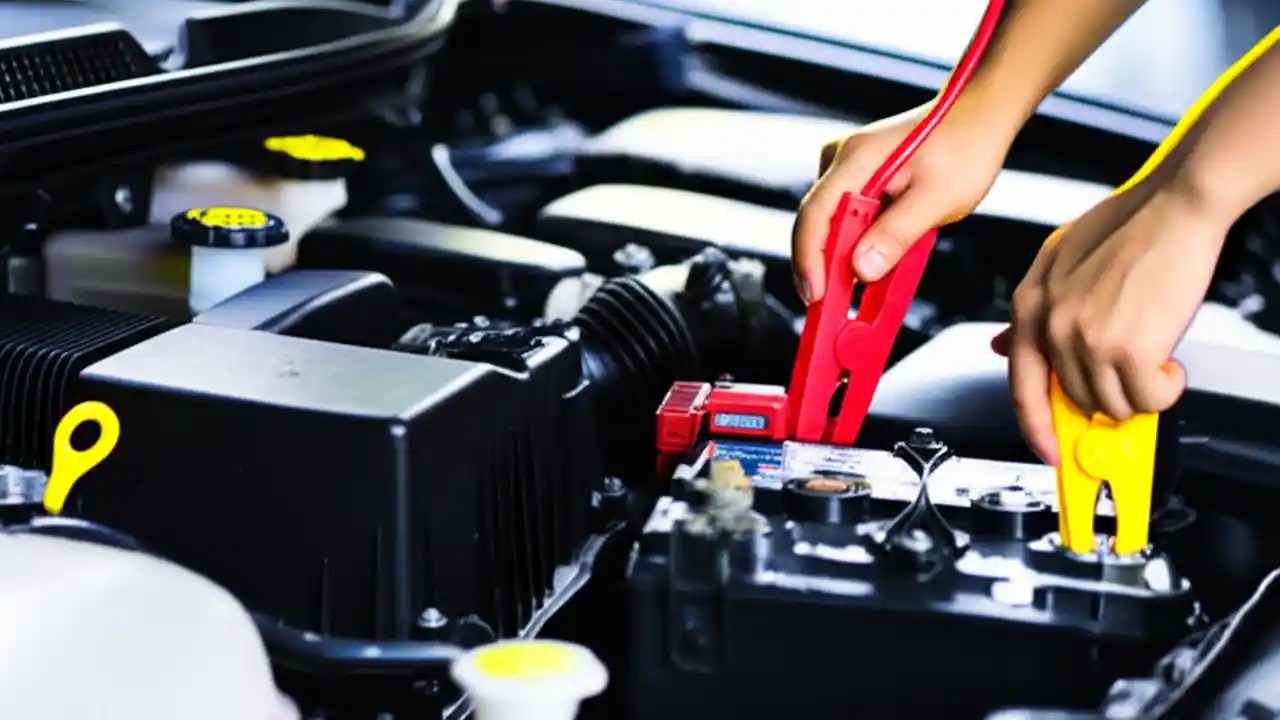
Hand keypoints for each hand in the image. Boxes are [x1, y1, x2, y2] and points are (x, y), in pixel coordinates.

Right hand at [791, 99, 1012, 303]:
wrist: (980, 116)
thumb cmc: (966, 148)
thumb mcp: (937, 199)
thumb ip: (896, 234)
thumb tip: (860, 271)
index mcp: (857, 159)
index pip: (814, 214)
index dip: (809, 259)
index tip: (816, 296)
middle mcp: (842, 159)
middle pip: (815, 222)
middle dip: (820, 267)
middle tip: (828, 310)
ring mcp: (847, 167)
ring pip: (828, 223)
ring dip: (837, 259)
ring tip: (846, 296)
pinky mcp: (858, 176)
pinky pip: (844, 216)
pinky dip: (851, 245)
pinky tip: (866, 266)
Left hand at [996, 179, 1232, 464]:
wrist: (1176, 206)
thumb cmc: (1129, 227)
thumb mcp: (1059, 262)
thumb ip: (1036, 310)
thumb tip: (1007, 347)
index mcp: (1029, 304)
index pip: (1021, 386)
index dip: (1036, 427)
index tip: (1049, 450)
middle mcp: (1050, 325)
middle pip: (1074, 399)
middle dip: (1108, 395)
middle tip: (1132, 375)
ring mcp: (1086, 339)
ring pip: (1112, 404)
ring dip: (1140, 393)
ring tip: (1154, 360)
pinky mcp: (1127, 348)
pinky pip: (1148, 399)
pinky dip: (1166, 389)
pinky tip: (1170, 363)